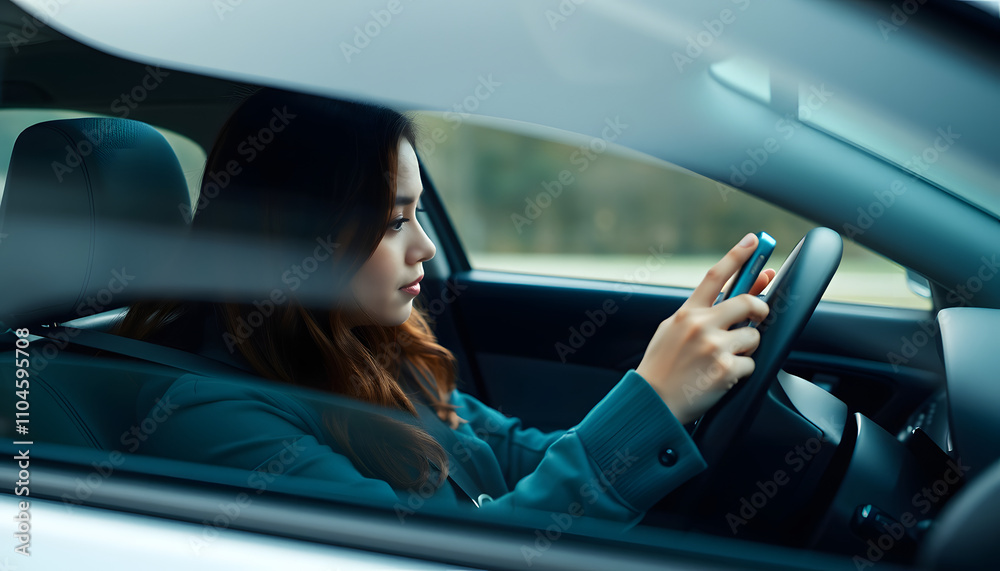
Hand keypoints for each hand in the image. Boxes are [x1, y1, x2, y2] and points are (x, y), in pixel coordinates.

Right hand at [636, 233, 772, 424]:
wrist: (652, 403)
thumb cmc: (662, 367)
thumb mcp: (672, 331)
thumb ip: (701, 313)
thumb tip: (731, 297)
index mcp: (686, 313)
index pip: (715, 276)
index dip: (737, 255)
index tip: (753, 241)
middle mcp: (701, 326)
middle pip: (748, 303)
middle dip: (760, 309)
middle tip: (759, 316)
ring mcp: (714, 347)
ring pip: (752, 338)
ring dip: (745, 349)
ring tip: (722, 361)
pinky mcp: (725, 370)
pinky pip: (750, 365)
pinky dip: (740, 373)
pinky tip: (720, 379)